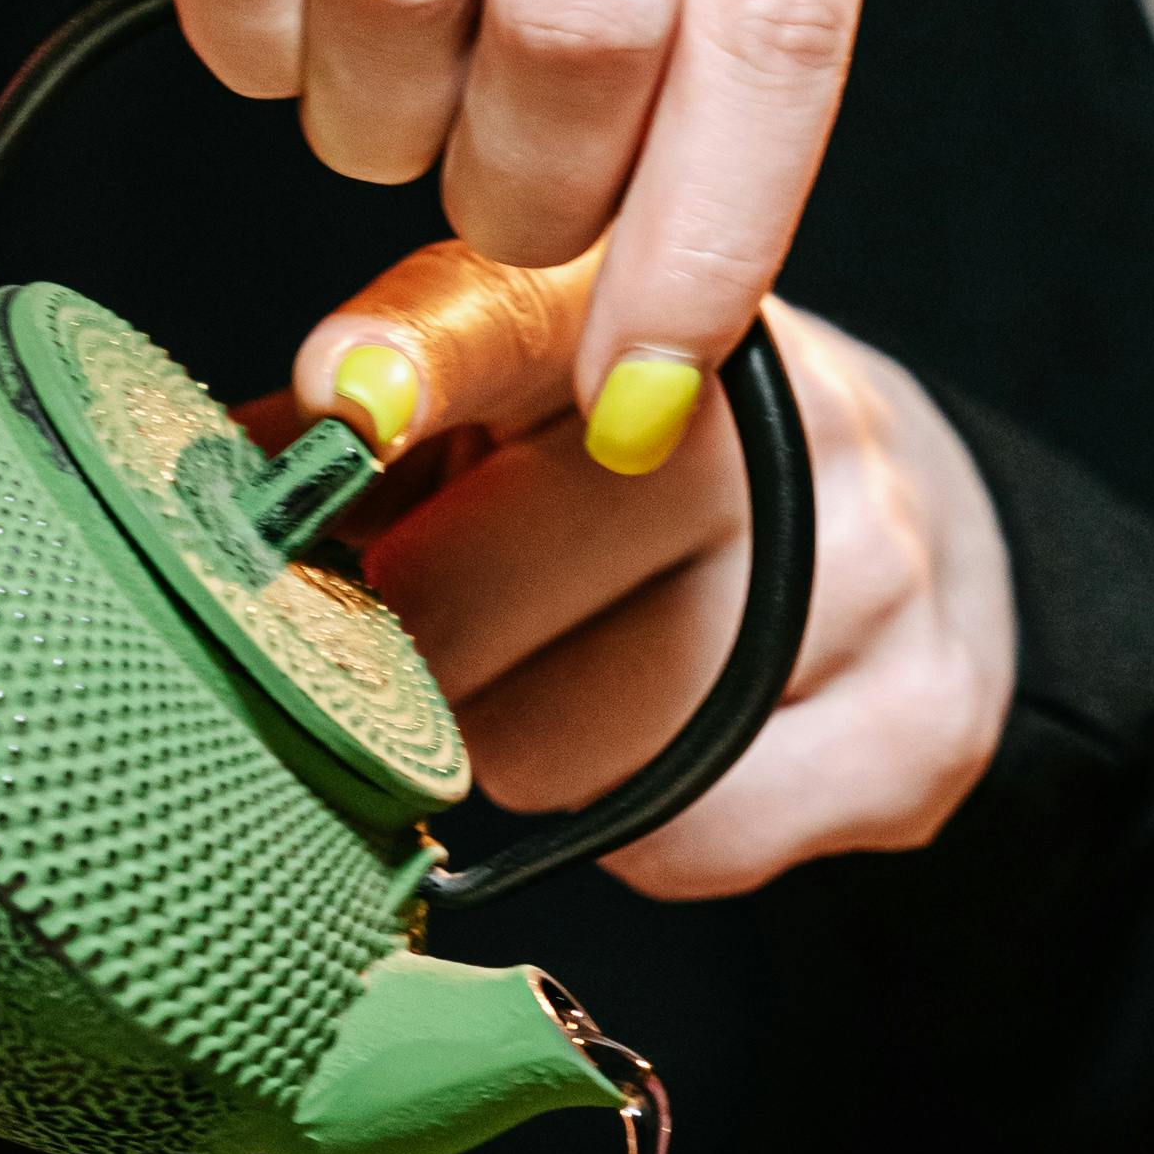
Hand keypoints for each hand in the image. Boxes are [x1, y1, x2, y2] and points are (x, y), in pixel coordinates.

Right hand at [0, 0, 876, 442]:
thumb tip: (668, 264)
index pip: (782, 15)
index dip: (712, 241)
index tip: (645, 387)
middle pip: (585, 37)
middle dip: (525, 192)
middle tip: (484, 204)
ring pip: (395, 3)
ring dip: (368, 116)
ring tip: (369, 75)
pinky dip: (245, 37)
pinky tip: (268, 1)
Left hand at [273, 242, 1015, 900]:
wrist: (930, 548)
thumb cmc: (660, 483)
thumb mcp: (529, 412)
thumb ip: (381, 442)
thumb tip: (224, 493)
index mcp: (643, 313)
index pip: (514, 322)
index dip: (418, 363)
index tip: (342, 396)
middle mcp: (778, 421)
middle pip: (480, 587)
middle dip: (413, 646)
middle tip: (438, 642)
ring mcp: (863, 570)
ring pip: (563, 741)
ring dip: (524, 746)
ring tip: (578, 684)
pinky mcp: (913, 724)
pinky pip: (682, 839)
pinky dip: (640, 834)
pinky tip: (674, 756)